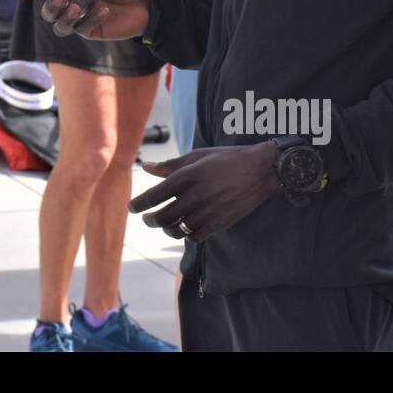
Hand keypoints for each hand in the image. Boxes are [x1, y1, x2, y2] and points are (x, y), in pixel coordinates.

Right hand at [19, 0, 149, 39]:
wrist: (144, 5)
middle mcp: (70, 4)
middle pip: (48, 11)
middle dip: (49, 5)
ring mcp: (79, 19)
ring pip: (59, 25)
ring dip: (64, 17)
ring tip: (77, 8)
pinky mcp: (90, 31)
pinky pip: (82, 29)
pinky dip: (90, 20)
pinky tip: (103, 11)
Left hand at [129, 141, 278, 241]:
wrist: (260, 170)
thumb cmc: (227, 159)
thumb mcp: (197, 156)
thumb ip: (170, 165)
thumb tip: (146, 167)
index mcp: (187, 176)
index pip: (154, 196)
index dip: (139, 204)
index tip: (132, 207)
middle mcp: (194, 196)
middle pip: (162, 217)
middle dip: (150, 220)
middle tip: (147, 219)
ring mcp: (207, 211)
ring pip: (176, 230)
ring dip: (166, 229)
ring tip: (163, 224)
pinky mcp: (219, 223)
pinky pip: (195, 236)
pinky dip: (185, 235)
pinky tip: (184, 228)